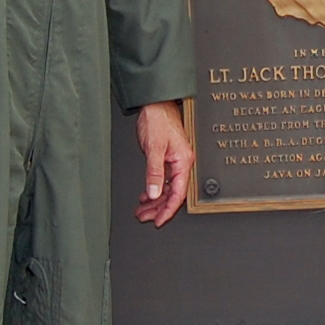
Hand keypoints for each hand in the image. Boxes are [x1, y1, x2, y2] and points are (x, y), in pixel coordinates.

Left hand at [135, 101, 192, 226]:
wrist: (156, 103)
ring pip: (167, 188)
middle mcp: (182, 163)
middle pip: (173, 194)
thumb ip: (154, 172)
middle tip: (144, 217)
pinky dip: (154, 189)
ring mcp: (175, 161)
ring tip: (142, 210)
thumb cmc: (159, 119)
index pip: (178, 193)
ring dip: (155, 200)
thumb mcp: (154, 147)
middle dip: (158, 208)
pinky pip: (163, 179)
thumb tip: (154, 193)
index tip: (158, 221)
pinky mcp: (167, 158)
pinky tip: (146, 195)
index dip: (168, 210)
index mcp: (183, 161)